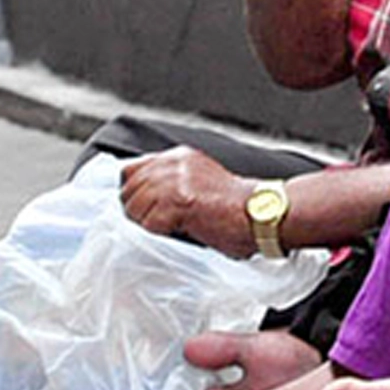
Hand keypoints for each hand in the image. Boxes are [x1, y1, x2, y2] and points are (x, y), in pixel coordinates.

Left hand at [119, 147, 258, 258]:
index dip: (133, 193)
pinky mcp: (177, 202)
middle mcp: (173, 164)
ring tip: (172, 228)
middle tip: (159, 224)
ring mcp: (174, 181)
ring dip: (147, 224)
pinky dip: (159, 233)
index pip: (131, 169)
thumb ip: (173, 182)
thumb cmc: (237, 208)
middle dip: (137, 211)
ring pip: (134, 208)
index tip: (141, 208)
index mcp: (178, 156)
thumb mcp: (200, 181)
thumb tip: (144, 200)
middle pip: (128, 189)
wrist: (261, 214)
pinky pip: (148, 224)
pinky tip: (180, 232)